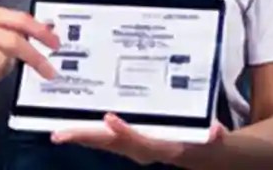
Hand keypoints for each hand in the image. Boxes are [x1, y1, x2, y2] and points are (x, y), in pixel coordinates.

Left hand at [52, 113, 227, 165]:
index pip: (138, 141)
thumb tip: (217, 131)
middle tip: (60, 134)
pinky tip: (69, 126)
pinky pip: (103, 138)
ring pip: (101, 142)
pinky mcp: (125, 142)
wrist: (198, 153)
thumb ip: (214, 136)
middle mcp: (140, 149)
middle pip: (109, 144)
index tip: (110, 119)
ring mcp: (130, 147)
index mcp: (158, 146)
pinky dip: (86, 133)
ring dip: (79, 137)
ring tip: (56, 133)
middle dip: (85, 138)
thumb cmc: (203, 142)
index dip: (124, 132)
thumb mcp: (212, 139)